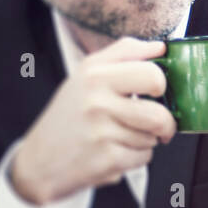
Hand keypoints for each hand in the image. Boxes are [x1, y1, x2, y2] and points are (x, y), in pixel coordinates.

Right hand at [9, 37, 176, 203]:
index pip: (152, 74)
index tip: (157, 92)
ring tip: (124, 136)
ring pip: (154, 137)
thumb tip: (161, 47)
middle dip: (166, 122)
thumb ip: (125, 53)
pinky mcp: (107, 159)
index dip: (162, 85)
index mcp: (95, 74)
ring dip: (147, 139)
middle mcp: (96, 101)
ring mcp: (101, 132)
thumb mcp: (88, 73)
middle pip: (159, 114)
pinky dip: (137, 156)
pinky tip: (116, 151)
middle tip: (158, 123)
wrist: (40, 160)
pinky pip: (145, 156)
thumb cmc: (71, 113)